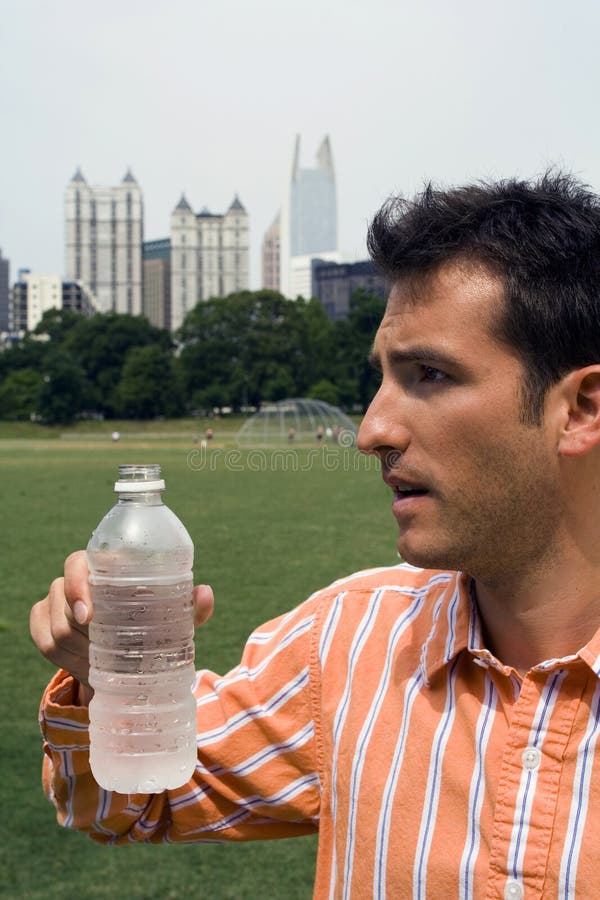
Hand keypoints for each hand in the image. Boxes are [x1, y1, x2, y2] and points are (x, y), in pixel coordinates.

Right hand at [29, 550, 214, 704]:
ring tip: (98, 662)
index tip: (89, 614)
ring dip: (75, 649)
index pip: (77, 563)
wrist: (126, 657)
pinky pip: (42, 641)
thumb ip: (190, 608)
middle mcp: (73, 580)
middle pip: (60, 597)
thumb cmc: (151, 626)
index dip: (77, 585)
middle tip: (98, 650)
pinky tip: (83, 666)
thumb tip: (204, 593)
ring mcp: (54, 601)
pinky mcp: (42, 623)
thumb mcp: (173, 621)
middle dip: (77, 629)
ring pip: (54, 626)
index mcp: (101, 568)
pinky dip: (62, 659)